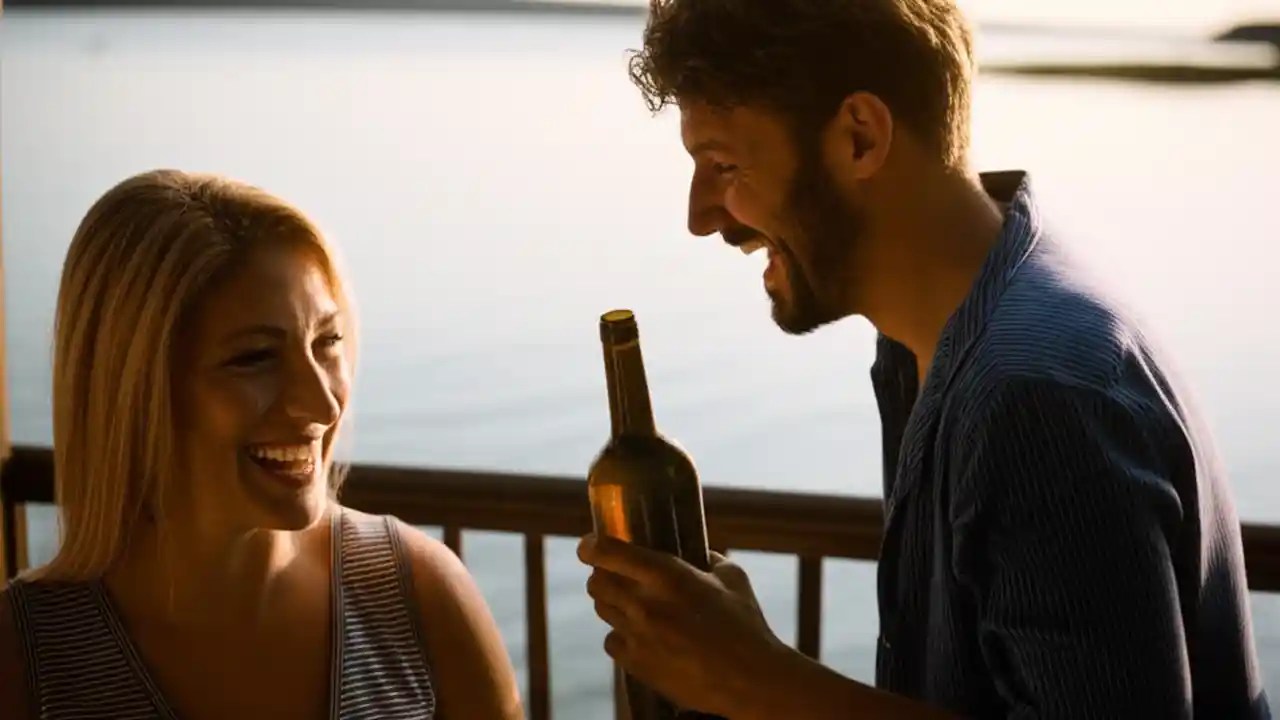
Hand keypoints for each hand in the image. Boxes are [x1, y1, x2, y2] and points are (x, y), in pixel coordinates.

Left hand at [577, 534, 793, 716]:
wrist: (749, 680)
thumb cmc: (745, 627)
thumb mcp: (733, 579)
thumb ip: (711, 560)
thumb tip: (700, 553)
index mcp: (667, 575)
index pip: (608, 552)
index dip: (591, 546)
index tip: (588, 545)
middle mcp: (644, 602)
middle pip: (596, 581)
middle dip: (601, 574)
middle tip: (614, 574)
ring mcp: (637, 635)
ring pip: (602, 609)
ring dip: (612, 602)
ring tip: (633, 605)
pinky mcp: (636, 664)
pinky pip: (611, 641)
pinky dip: (621, 636)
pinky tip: (641, 636)